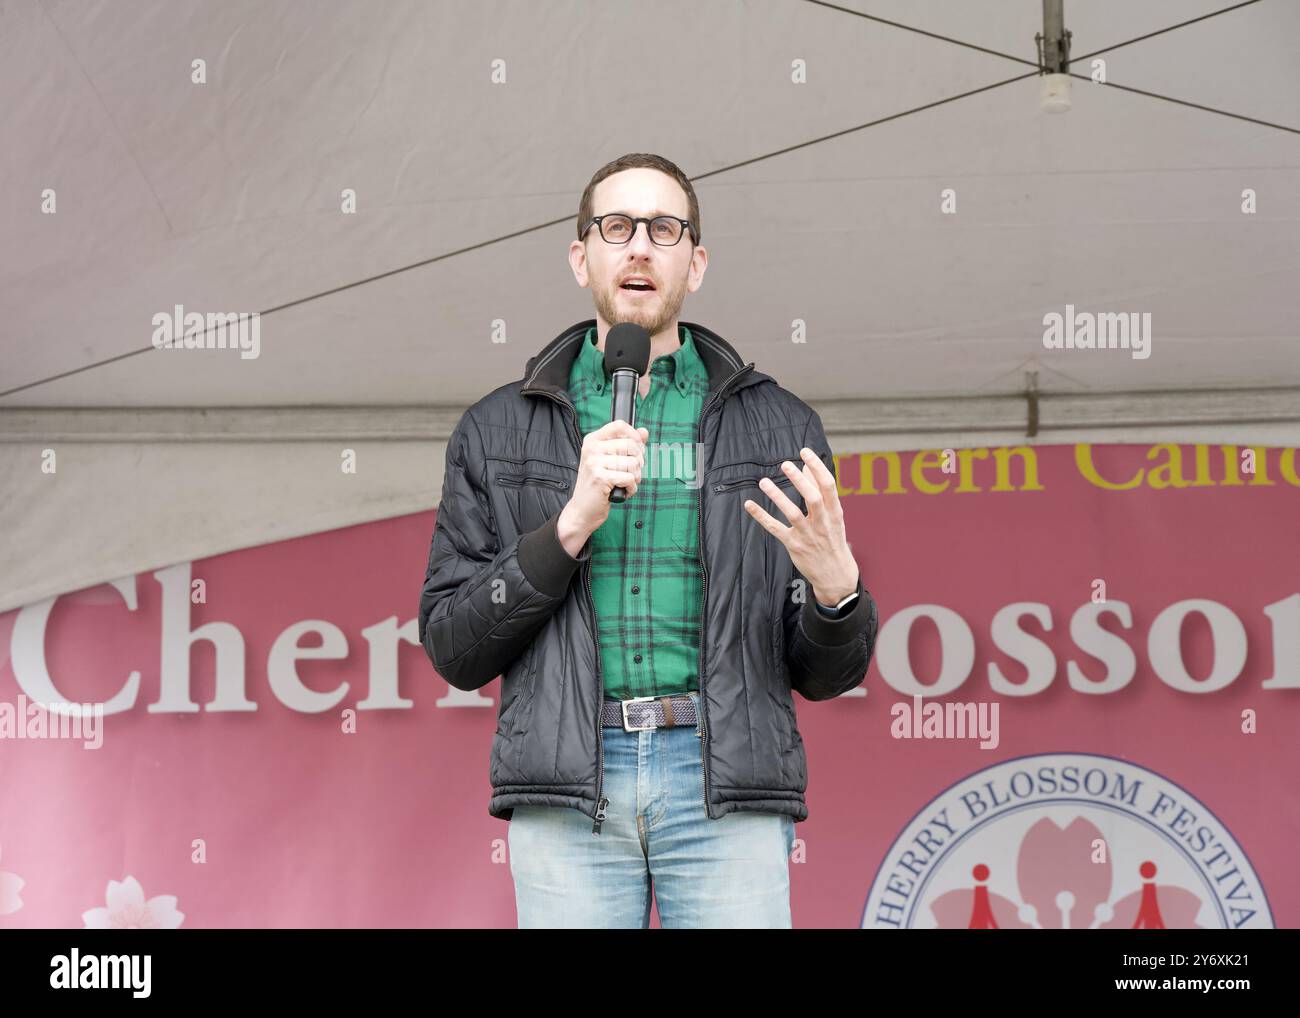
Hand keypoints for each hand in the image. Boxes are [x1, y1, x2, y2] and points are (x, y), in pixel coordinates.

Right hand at [557, 421, 649, 554]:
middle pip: (631, 445)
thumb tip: (644, 432)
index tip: (638, 449)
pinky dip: (631, 488)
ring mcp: (594, 463)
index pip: (619, 425)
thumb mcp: (611, 461)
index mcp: (593, 440)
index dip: (635, 436)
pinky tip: (623, 491)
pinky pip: (630, 478)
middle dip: (639, 461)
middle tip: (631, 472)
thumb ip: (628, 444)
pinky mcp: (600, 478)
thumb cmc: (597, 485)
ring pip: (633, 463)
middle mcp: (591, 449)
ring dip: (636, 477)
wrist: (582, 510)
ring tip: (625, 483)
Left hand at [742, 447, 859, 604]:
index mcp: (835, 512)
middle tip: (785, 464)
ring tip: (764, 482)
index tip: (804, 451)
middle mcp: (822, 523)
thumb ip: (820, 491)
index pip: (828, 485)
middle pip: (813, 498)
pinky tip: (749, 505)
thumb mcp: (833, 516)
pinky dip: (762, 517)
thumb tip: (808, 466)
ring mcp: (808, 535)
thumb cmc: (832, 539)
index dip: (816, 467)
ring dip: (777, 497)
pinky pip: (776, 528)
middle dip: (799, 480)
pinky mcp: (794, 545)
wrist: (835, 574)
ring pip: (793, 513)